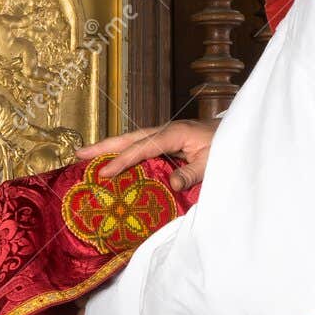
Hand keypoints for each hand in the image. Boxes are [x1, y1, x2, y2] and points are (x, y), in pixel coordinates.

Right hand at [74, 119, 219, 192]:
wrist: (236, 131)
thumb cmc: (226, 145)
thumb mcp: (213, 162)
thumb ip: (192, 173)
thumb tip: (171, 183)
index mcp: (175, 133)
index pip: (142, 147)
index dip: (121, 160)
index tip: (103, 173)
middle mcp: (166, 130)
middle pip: (129, 137)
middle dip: (103, 146)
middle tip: (78, 153)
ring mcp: (165, 134)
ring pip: (132, 140)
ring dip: (109, 147)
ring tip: (85, 155)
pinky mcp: (166, 140)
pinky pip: (140, 145)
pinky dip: (123, 151)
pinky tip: (111, 159)